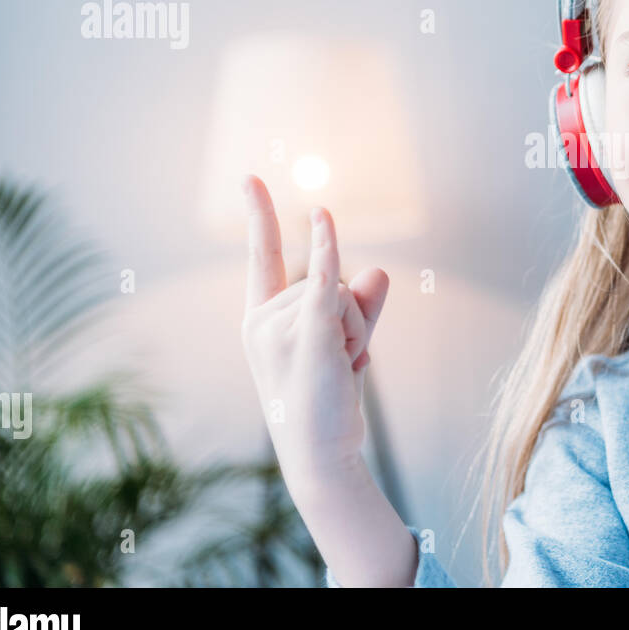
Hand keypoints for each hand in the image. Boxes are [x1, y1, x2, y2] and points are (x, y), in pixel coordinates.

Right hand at [241, 174, 390, 491]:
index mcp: (261, 319)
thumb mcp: (346, 346)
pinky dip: (326, 247)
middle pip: (327, 282)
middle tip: (339, 365)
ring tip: (340, 369)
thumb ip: (359, 306)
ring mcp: (278, 327)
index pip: (262, 257)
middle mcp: (261, 319)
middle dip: (350, 321)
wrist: (323, 454)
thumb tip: (378, 270)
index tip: (250, 176)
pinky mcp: (305, 334)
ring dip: (356, 331)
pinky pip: (323, 280)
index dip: (260, 216)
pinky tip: (321, 215)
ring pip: (341, 294)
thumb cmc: (330, 403)